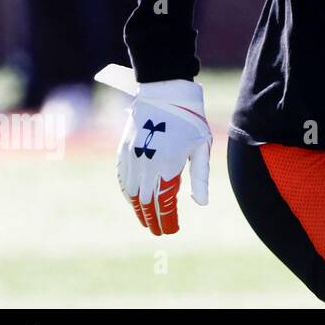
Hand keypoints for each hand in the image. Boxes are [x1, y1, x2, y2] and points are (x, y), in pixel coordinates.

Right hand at [116, 79, 211, 234]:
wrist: (165, 92)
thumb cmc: (190, 120)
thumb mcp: (201, 148)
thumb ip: (200, 177)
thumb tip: (202, 203)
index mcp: (167, 165)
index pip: (165, 202)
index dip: (167, 219)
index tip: (172, 230)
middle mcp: (146, 164)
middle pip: (146, 202)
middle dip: (152, 219)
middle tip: (159, 231)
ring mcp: (132, 158)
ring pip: (131, 193)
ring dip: (138, 209)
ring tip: (147, 220)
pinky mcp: (124, 151)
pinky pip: (122, 179)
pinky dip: (127, 193)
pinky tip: (133, 200)